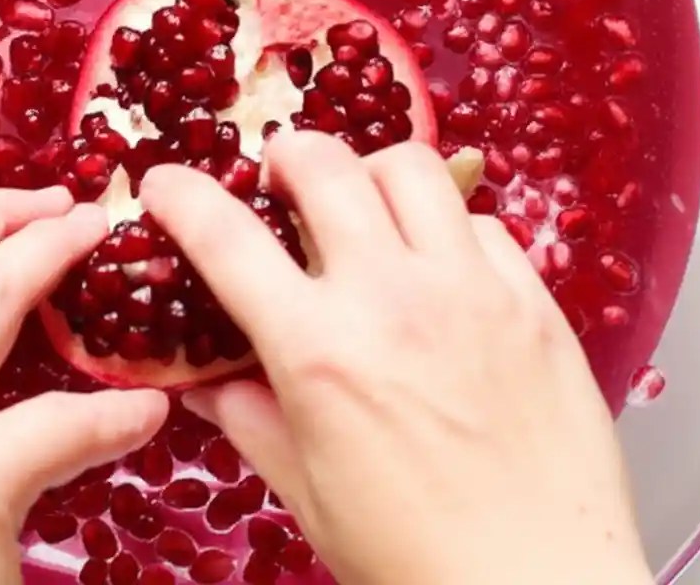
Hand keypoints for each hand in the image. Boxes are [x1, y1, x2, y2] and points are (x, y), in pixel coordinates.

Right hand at [139, 132, 651, 584]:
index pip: (227, 239)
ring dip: (369, 174)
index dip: (182, 196)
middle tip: (279, 180)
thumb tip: (209, 383)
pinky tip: (438, 267)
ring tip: (363, 210)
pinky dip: (445, 225)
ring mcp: (471, 291)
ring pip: (411, 168)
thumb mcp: (308, 493)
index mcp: (319, 352)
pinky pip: (482, 221)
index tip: (164, 183)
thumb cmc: (417, 558)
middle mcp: (393, 300)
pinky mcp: (534, 302)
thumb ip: (251, 419)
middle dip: (286, 155)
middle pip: (325, 165)